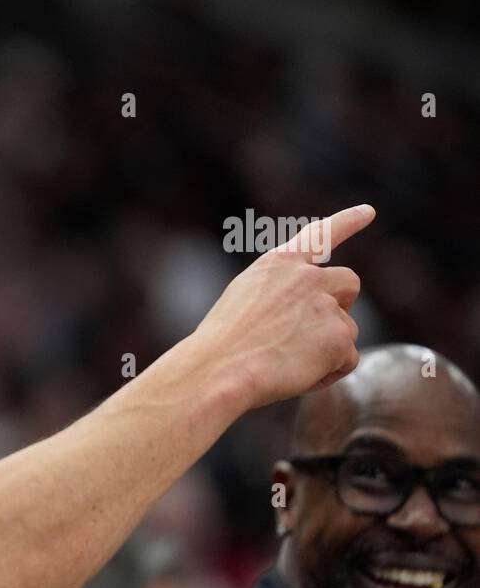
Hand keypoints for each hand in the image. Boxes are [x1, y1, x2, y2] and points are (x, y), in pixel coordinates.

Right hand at [192, 204, 372, 409]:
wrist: (218, 369)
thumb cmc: (221, 345)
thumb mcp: (244, 301)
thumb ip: (279, 295)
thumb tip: (305, 318)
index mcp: (278, 264)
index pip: (320, 235)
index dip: (347, 222)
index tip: (369, 211)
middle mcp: (307, 278)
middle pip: (348, 283)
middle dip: (340, 306)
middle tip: (313, 332)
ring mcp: (326, 306)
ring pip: (347, 330)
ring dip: (326, 349)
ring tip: (286, 364)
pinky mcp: (339, 337)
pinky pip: (347, 360)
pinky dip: (328, 373)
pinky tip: (296, 376)